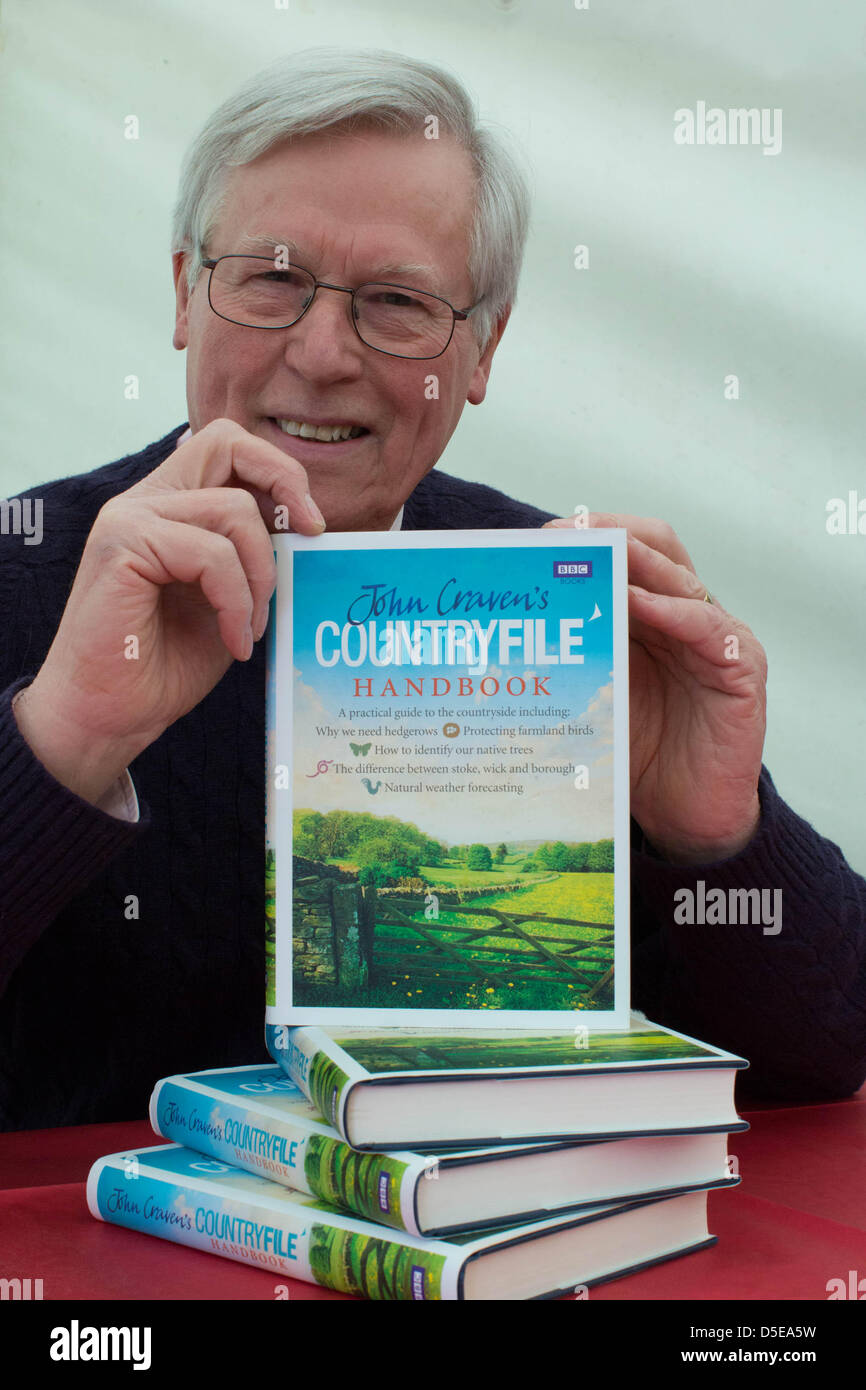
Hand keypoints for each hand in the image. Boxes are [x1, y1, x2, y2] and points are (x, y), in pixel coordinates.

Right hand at [14, 419, 324, 804]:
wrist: (110, 715)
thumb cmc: (165, 664)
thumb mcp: (226, 600)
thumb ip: (252, 558)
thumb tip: (308, 528)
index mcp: (170, 507)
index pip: (229, 449)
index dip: (278, 471)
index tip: (311, 525)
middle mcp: (146, 501)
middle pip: (226, 440)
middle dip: (283, 478)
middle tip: (310, 532)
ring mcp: (130, 517)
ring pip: (234, 510)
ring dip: (261, 576)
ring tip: (250, 628)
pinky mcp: (123, 544)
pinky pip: (212, 555)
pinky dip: (236, 602)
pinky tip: (234, 642)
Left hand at [544, 513, 766, 863]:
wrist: (685, 820)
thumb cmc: (637, 757)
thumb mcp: (593, 699)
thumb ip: (571, 661)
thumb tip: (498, 636)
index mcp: (650, 618)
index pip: (628, 555)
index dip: (591, 537)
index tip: (543, 535)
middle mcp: (685, 619)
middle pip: (658, 549)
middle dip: (613, 534)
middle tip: (566, 533)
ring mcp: (717, 641)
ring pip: (680, 580)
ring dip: (639, 561)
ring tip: (602, 552)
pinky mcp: (742, 670)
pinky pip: (709, 628)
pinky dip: (673, 610)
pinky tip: (639, 602)